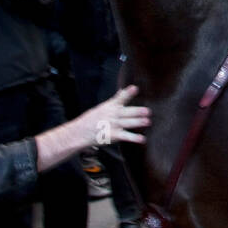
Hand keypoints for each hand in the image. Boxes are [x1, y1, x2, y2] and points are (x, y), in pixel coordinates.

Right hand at [34, 86, 150, 172]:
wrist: (79, 133)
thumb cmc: (91, 119)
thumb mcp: (102, 107)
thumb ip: (115, 100)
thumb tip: (123, 90)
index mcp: (110, 106)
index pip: (120, 98)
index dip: (127, 93)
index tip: (135, 88)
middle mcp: (112, 115)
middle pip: (127, 112)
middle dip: (137, 111)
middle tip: (148, 111)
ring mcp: (112, 125)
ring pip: (128, 123)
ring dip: (138, 122)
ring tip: (148, 121)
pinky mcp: (112, 135)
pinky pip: (125, 136)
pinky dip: (134, 138)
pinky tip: (142, 139)